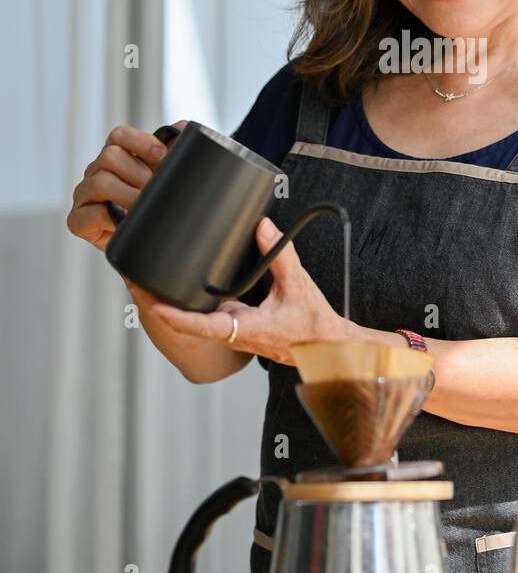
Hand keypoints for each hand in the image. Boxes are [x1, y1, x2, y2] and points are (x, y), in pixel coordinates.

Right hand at [66, 121, 187, 251]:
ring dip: (127, 195)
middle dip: (138, 173)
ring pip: (100, 181)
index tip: (163, 156)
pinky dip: (109, 218)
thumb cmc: (157, 206)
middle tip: (154, 190)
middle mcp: (97, 172)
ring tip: (143, 207)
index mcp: (116, 156)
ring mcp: (85, 195)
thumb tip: (183, 127)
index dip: (140, 142)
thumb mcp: (168, 178)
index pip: (119, 136)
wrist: (150, 244)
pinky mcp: (78, 220)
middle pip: (110, 156)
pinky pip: (88, 213)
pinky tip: (124, 222)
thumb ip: (177, 150)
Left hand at [148, 216, 346, 364]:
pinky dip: (193, 304)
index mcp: (246, 328)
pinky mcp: (239, 326)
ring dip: (175, 305)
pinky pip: (211, 315)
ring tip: (151, 280)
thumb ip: (279, 254)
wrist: (325, 346)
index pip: (204, 327)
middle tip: (138, 282)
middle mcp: (234, 333)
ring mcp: (235, 331)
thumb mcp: (298, 285)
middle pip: (191, 321)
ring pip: (199, 319)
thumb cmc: (313, 324)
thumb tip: (262, 226)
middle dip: (164, 304)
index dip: (177, 318)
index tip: (155, 306)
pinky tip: (184, 286)